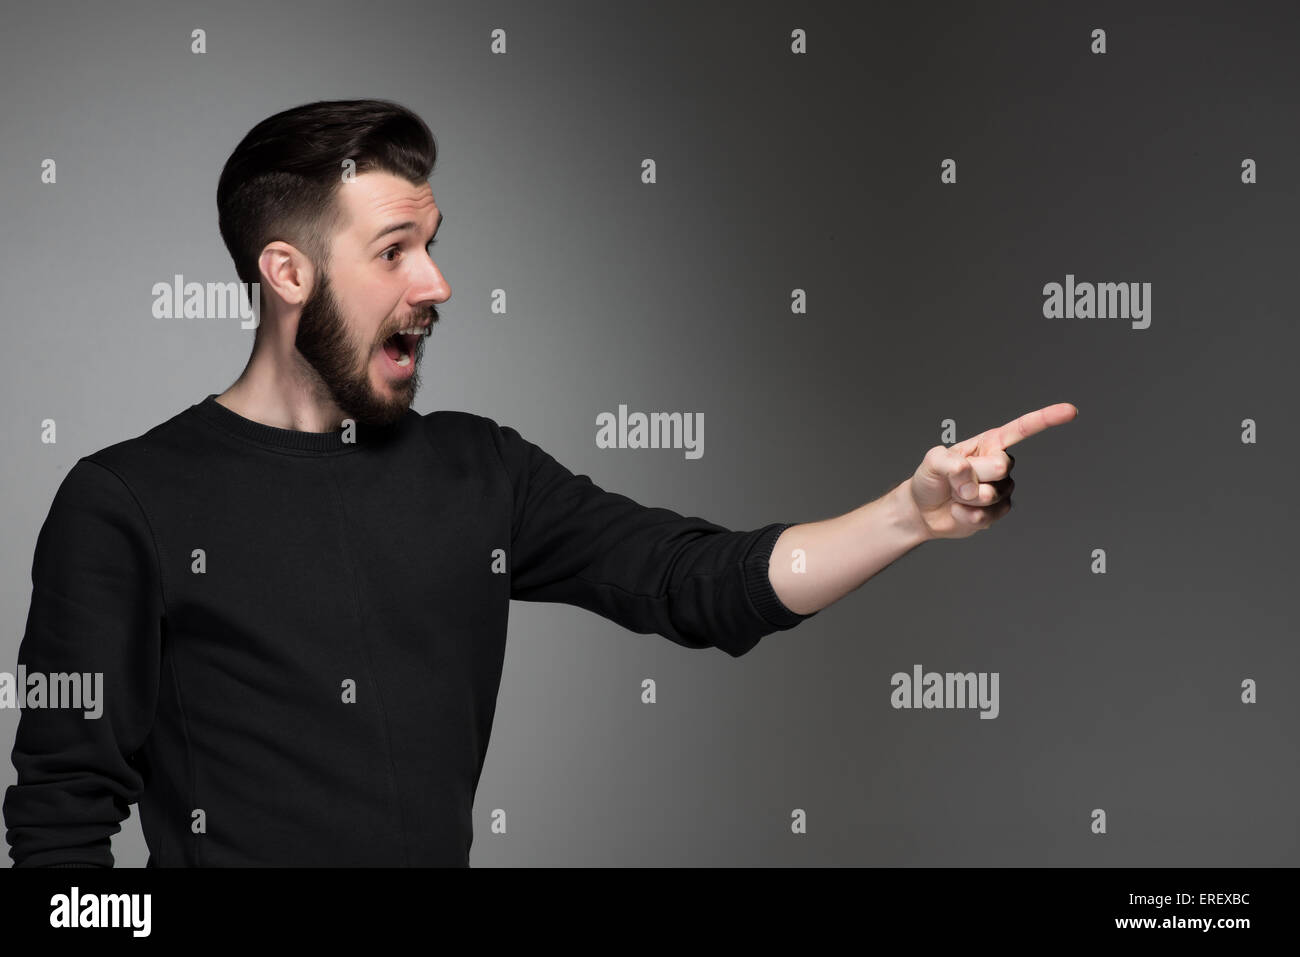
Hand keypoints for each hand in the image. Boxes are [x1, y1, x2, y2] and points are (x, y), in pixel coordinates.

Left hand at [904, 403, 1077, 540]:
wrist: (924, 511)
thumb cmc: (930, 479)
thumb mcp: (931, 462)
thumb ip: (948, 463)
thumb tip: (969, 476)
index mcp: (989, 443)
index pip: (1021, 429)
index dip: (1046, 419)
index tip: (1071, 411)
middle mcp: (1000, 464)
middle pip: (1001, 466)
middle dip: (972, 475)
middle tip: (954, 481)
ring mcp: (1002, 489)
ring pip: (993, 494)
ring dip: (966, 498)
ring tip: (956, 495)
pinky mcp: (999, 511)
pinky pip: (988, 516)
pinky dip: (967, 516)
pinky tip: (959, 511)